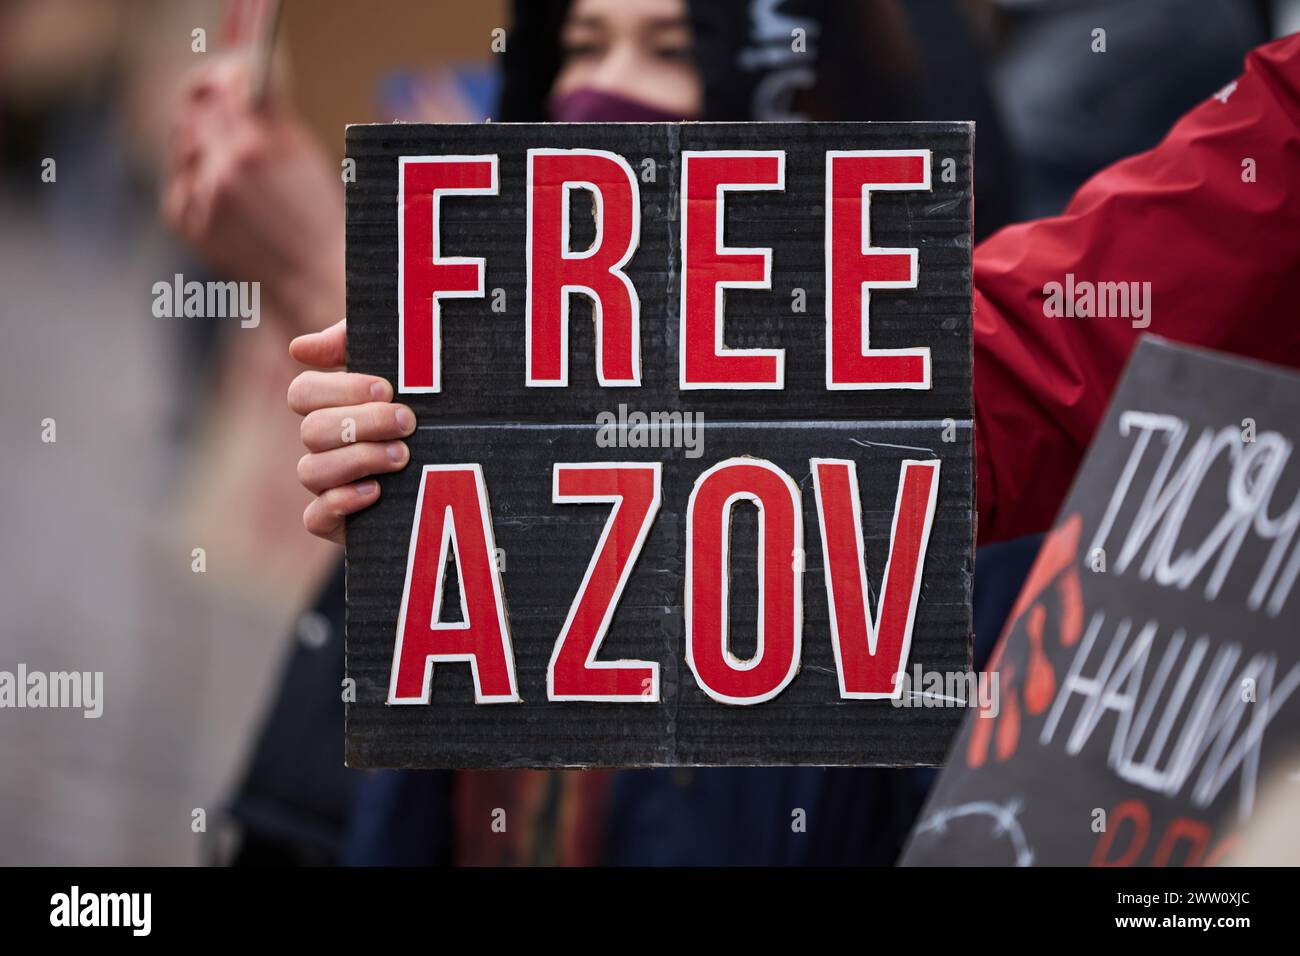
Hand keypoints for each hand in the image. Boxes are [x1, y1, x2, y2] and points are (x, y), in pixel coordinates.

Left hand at [162, 56, 344, 331]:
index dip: (223, 76)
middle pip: (196, 112)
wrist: (314, 278)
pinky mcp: (188, 222)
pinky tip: (225, 198)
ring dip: (202, 146)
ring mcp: (203, 197)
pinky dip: (196, 183)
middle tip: (220, 111)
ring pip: (185, 146)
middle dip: (208, 108)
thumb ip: (268, 111)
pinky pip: (180, 184)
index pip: (223, 84)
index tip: (227, 76)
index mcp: (258, 144)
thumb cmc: (319, 217)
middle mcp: (225, 167)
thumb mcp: (304, 154)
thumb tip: (241, 76)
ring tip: (232, 166)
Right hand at [288, 320, 416, 543]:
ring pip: (310, 472)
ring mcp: (330, 484)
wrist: (469, 471)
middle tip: (408, 422)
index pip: (303, 393)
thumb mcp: (405, 366)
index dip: (339, 389)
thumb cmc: (431, 407)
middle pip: (311, 431)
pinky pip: (314, 518)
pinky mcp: (340, 523)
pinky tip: (376, 493)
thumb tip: (300, 348)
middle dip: (362, 424)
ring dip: (357, 460)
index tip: (386, 388)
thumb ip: (354, 342)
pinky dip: (340, 504)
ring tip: (403, 456)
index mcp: (333, 406)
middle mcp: (325, 445)